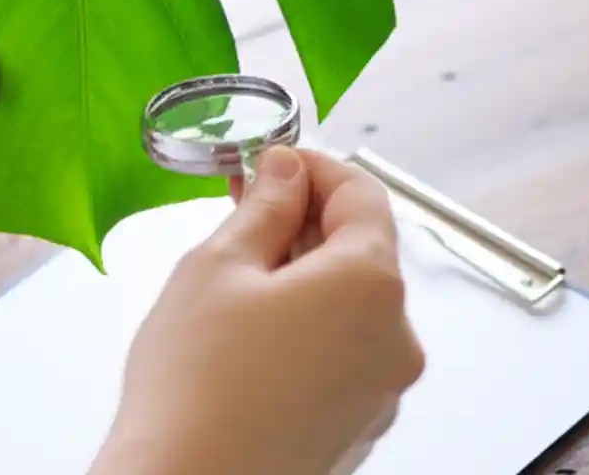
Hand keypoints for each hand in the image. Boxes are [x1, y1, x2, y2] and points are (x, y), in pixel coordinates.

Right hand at [91, 147, 424, 474]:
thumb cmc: (194, 387)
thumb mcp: (218, 265)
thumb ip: (264, 207)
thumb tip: (286, 172)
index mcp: (371, 285)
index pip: (362, 194)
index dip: (313, 166)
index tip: (274, 161)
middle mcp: (393, 340)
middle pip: (361, 251)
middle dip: (303, 221)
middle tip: (245, 206)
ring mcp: (379, 392)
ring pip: (349, 306)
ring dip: (303, 275)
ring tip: (236, 272)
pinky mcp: (355, 427)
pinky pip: (341, 354)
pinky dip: (306, 328)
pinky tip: (249, 331)